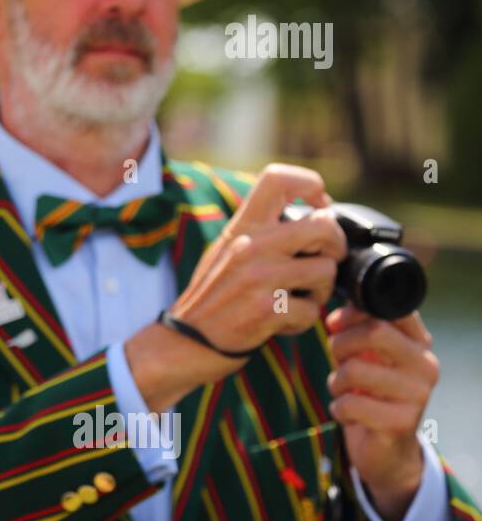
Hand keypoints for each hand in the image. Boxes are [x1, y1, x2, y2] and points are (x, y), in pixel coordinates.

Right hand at [170, 163, 346, 364]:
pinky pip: (312, 310)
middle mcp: (251, 245)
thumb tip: (312, 216)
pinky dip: (303, 321)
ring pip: (326, 271)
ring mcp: (260, 277)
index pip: (278, 178)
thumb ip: (259, 232)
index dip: (310, 185)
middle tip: (324, 260)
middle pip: (323, 224)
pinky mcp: (268, 310)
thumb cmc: (211, 298)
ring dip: (321, 291)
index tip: (317, 205)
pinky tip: (282, 322)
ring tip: (299, 299)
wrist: (184, 342)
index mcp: (241, 227)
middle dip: (335, 246)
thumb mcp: (226, 251)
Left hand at [326, 304, 436, 520]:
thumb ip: (355, 332)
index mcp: (419, 343)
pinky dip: (339, 409)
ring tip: (343, 391)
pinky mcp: (401, 422)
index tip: (336, 324)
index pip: (392, 310)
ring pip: (355, 369)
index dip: (355, 312)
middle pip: (374, 332)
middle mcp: (425, 366)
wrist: (388, 450)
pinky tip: (349, 414)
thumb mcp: (366, 356)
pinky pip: (350, 404)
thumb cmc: (371, 393)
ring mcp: (417, 395)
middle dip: (340, 344)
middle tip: (337, 361)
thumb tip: (334, 318)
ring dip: (336, 382)